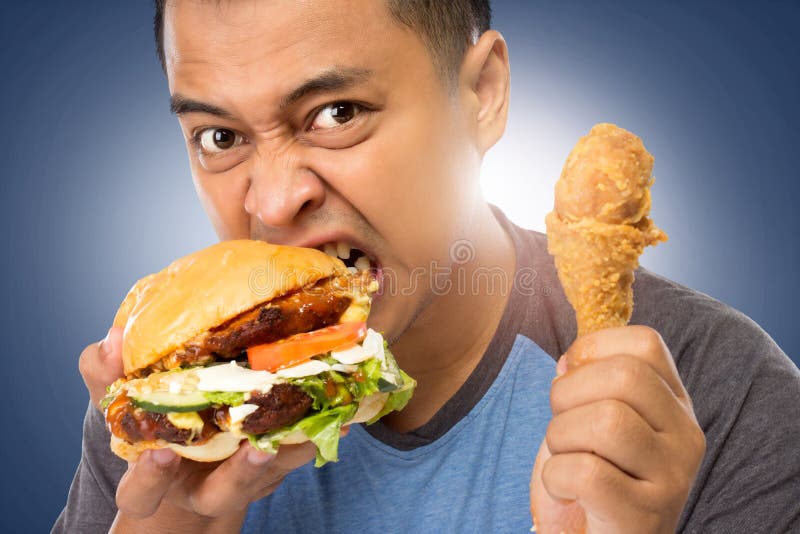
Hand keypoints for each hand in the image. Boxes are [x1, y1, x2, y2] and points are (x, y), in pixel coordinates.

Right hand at [78, 326, 331, 530]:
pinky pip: (301, 451)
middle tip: (256, 450)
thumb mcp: (124, 401)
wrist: (193, 448)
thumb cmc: (156, 420)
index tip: (162, 452)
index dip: (151, 478)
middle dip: (240, 476)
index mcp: (158, 478)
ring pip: (274, 474)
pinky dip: (320, 430)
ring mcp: (246, 479)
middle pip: (222, 497)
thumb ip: (110, 375)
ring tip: (315, 425)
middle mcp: (205, 488)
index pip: (142, 495)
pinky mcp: (276, 464)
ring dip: (294, 449)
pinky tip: (342, 412)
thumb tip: (116, 334)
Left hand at [529, 326, 705, 533]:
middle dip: (568, 393)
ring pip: (606, 422)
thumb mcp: (594, 420)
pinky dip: (556, 477)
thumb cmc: (592, 475)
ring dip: (560, 437)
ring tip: (565, 459)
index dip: (592, 349)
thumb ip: (591, 383)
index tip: (569, 375)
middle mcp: (686, 436)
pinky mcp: (645, 516)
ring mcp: (672, 478)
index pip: (646, 343)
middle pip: (623, 376)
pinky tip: (565, 490)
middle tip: (563, 424)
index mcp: (675, 404)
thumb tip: (568, 360)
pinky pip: (586, 473)